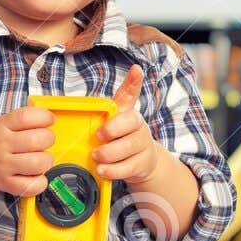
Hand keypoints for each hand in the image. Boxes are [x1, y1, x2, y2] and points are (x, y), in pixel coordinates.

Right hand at [0, 104, 55, 196]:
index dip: (44, 117)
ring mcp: (3, 166)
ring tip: (41, 159)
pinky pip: (33, 185)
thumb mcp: (7, 123)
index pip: (26, 117)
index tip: (49, 120)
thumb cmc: (0, 141)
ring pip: (38, 163)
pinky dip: (41, 182)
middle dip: (49, 139)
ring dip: (47, 160)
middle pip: (36, 140)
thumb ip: (28, 119)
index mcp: (2, 126)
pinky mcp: (8, 184)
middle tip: (45, 142)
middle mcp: (1, 145)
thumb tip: (51, 119)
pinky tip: (36, 175)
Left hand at [93, 63, 159, 185]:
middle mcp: (139, 126)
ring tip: (96, 156)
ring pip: (128, 147)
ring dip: (109, 153)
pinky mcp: (143, 164)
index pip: (131, 95)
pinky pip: (128, 167)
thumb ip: (109, 105)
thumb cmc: (122, 137)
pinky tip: (102, 170)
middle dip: (113, 130)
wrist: (142, 162)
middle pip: (130, 124)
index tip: (136, 70)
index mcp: (128, 113)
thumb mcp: (115, 121)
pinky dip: (113, 170)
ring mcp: (143, 145)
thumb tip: (120, 76)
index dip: (133, 82)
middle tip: (98, 137)